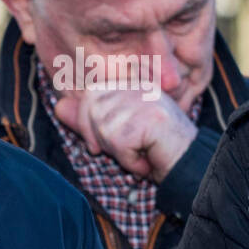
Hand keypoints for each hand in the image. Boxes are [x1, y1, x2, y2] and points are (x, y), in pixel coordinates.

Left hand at [53, 85, 197, 181]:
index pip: (90, 95)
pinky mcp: (149, 119)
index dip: (88, 124)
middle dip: (102, 139)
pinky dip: (130, 161)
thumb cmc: (155, 150)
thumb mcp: (116, 134)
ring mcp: (145, 100)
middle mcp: (138, 86)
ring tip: (141, 152)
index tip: (102, 144)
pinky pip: (118, 145)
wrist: (189, 166)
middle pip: (92, 111)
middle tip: (128, 149)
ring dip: (119, 152)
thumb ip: (88, 120)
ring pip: (103, 129)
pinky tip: (148, 159)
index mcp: (130, 83)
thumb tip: (58, 107)